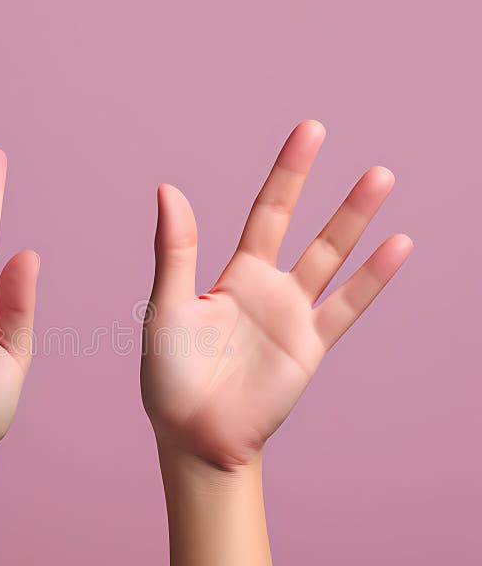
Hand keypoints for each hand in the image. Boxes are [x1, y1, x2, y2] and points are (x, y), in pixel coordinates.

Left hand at [141, 120, 411, 468]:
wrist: (194, 434)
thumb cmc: (171, 375)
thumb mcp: (168, 306)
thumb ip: (176, 251)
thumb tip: (167, 188)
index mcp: (234, 277)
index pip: (268, 212)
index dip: (288, 174)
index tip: (309, 132)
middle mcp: (269, 289)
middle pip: (305, 228)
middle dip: (323, 189)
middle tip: (353, 150)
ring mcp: (294, 317)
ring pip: (333, 259)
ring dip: (357, 221)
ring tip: (380, 178)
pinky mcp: (310, 347)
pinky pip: (346, 307)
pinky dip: (372, 279)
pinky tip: (399, 246)